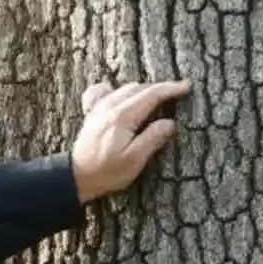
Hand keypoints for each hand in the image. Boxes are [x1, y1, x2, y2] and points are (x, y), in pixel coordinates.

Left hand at [71, 79, 190, 203]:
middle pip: (139, 88)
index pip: (151, 95)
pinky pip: (107, 91)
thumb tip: (170, 123)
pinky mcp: (93, 113)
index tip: (186, 87)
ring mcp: (99, 108)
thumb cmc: (106, 172)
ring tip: (159, 97)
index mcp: (122, 117)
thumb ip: (152, 139)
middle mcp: (109, 106)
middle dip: (160, 88)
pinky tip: (125, 96)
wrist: (76, 176)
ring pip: (125, 88)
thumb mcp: (134, 160)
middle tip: (177, 93)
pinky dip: (120, 90)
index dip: (170, 89)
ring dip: (144, 89)